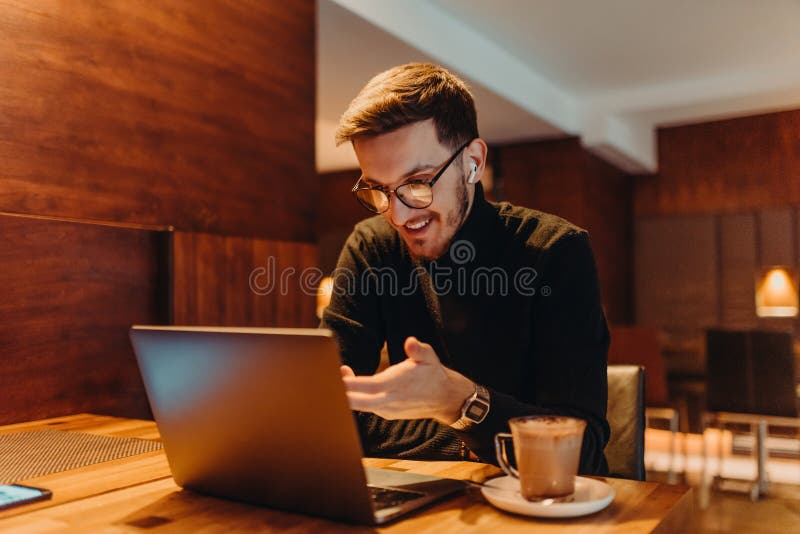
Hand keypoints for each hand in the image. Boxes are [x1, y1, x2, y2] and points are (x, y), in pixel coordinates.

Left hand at [340, 337, 474, 423]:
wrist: (444, 399)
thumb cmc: (433, 374)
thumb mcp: (430, 357)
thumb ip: (419, 349)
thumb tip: (410, 342)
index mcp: (397, 385)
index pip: (369, 386)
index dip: (352, 383)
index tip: (338, 374)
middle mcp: (390, 401)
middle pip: (359, 402)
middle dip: (341, 394)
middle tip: (323, 382)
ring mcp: (387, 409)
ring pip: (360, 405)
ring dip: (345, 395)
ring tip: (330, 379)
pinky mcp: (386, 412)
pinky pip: (365, 406)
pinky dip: (353, 398)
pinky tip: (344, 386)